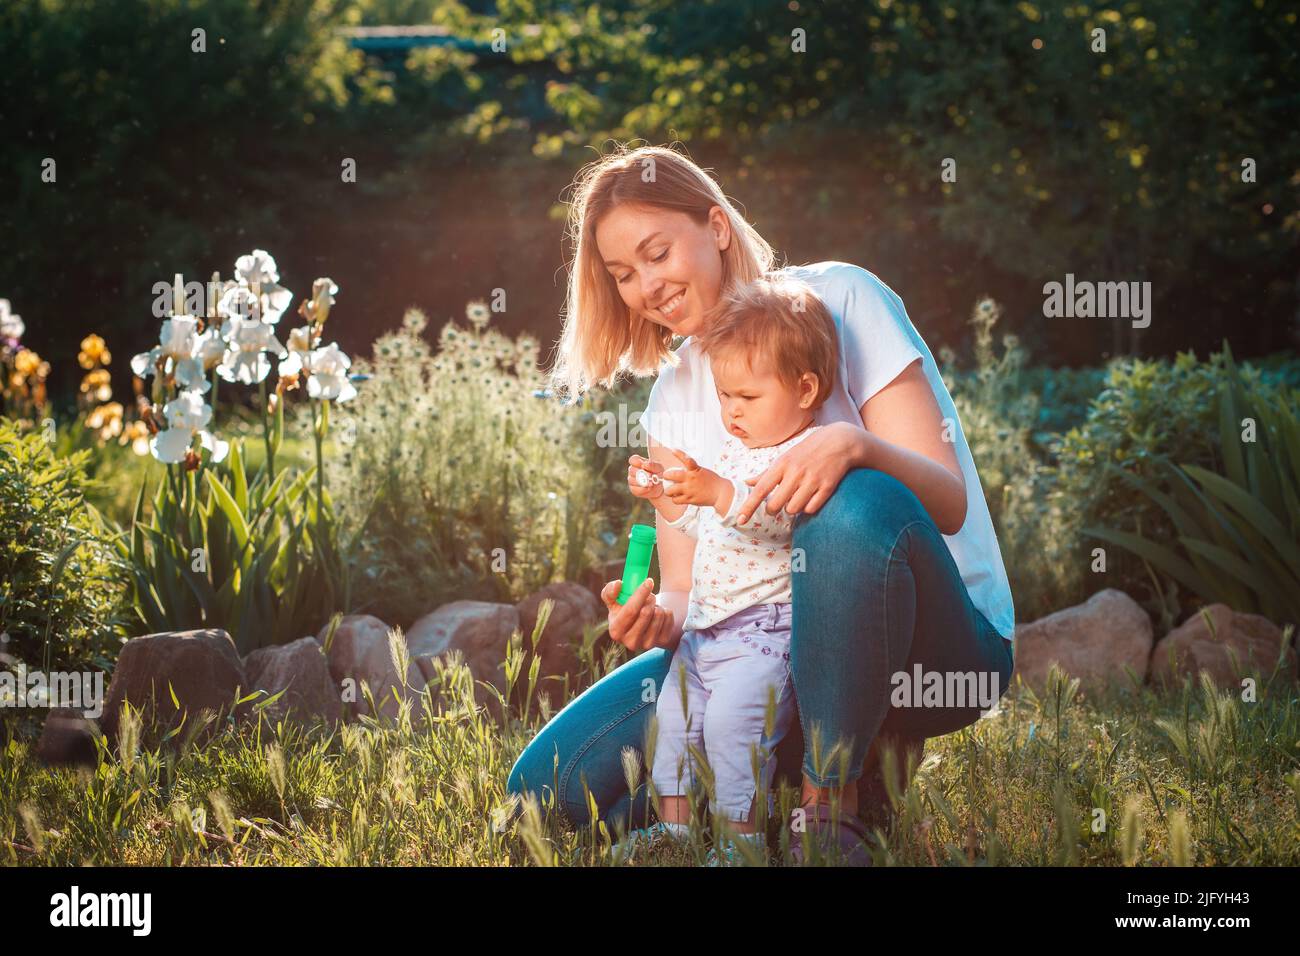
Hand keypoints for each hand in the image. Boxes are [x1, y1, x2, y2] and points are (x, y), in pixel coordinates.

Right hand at [600, 577, 675, 651]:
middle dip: (649, 598)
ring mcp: (647, 643)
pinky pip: (669, 618)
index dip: (640, 594)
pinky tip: (658, 615)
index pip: (630, 611)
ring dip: (657, 605)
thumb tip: (618, 585)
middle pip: (645, 613)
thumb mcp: (614, 600)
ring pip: (659, 615)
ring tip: (651, 607)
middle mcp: (630, 642)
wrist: (641, 622)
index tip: (648, 581)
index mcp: (615, 631)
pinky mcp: (662, 641)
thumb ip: (610, 591)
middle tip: (649, 594)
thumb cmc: (625, 608)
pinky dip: (666, 611)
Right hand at [626, 453, 664, 499]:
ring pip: (632, 480)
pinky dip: (644, 489)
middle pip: (632, 470)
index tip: (644, 465)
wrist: (660, 486)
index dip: (637, 462)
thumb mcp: (659, 468)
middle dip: (642, 473)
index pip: (632, 460)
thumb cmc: (658, 474)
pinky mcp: (633, 489)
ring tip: (652, 483)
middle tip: (650, 476)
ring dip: (643, 482)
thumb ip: (653, 465)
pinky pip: (636, 489)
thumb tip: (645, 464)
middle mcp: (632, 470)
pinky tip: (649, 488)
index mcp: (637, 462)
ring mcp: (631, 480)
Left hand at [661, 446, 723, 508]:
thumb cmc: (712, 482)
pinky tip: (677, 497)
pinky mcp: (689, 499)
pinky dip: (675, 499)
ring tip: (670, 491)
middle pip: (672, 475)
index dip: (679, 454)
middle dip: (666, 476)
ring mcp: (689, 490)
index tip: (673, 450)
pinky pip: (676, 500)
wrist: (721, 493)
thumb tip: (682, 473)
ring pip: (670, 490)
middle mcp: (690, 479)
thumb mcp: (702, 471)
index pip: (687, 460)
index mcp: (695, 470)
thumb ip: (692, 471)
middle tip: (666, 477)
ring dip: (668, 491)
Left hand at [737, 422, 871, 523]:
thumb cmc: (807, 451)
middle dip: (773, 510)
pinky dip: (808, 507)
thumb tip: (746, 482)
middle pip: (776, 505)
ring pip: (793, 509)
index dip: (749, 506)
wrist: (838, 442)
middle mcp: (795, 472)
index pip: (761, 489)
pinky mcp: (827, 487)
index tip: (740, 519)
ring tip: (796, 498)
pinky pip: (811, 509)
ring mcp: (812, 480)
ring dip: (792, 508)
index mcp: (782, 464)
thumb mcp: (784, 458)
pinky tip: (810, 498)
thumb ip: (765, 473)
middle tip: (777, 505)